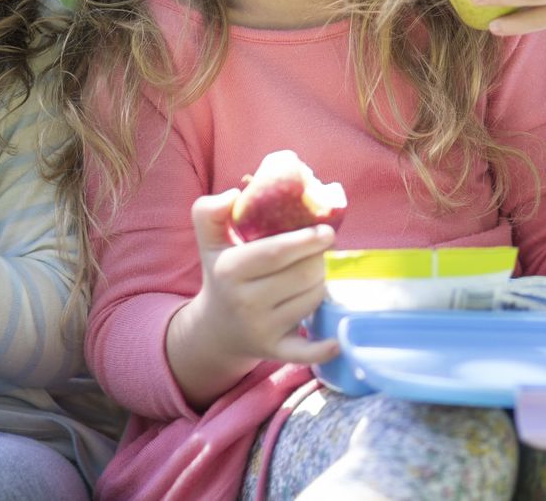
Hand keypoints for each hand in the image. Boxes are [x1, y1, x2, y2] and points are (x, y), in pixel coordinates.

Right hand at [173, 192, 336, 375]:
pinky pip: (303, 352)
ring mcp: (260, 329)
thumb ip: (211, 211)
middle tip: (319, 252)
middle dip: (318, 259)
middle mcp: (244, 302)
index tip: (327, 232)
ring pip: (311, 300)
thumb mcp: (210, 241)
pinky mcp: (273, 351)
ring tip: (311, 275)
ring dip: (320, 283)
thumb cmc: (222, 274)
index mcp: (230, 270)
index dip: (306, 240)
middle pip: (302, 275)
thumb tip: (235, 193)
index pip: (276, 252)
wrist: (215, 328)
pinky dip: (321, 349)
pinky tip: (336, 341)